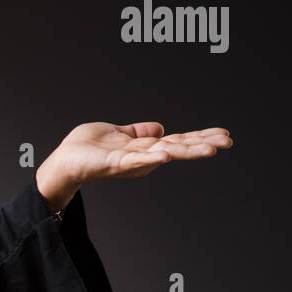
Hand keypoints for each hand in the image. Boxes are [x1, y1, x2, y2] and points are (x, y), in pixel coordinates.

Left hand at [47, 121, 232, 189]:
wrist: (64, 161)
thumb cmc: (87, 148)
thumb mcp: (118, 134)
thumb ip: (138, 132)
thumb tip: (160, 127)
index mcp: (145, 148)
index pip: (178, 141)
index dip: (200, 137)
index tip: (223, 134)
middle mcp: (143, 157)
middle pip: (178, 148)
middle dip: (203, 144)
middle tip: (227, 141)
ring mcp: (131, 161)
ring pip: (164, 154)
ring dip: (187, 151)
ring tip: (209, 149)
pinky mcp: (115, 163)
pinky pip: (136, 160)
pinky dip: (151, 158)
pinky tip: (166, 155)